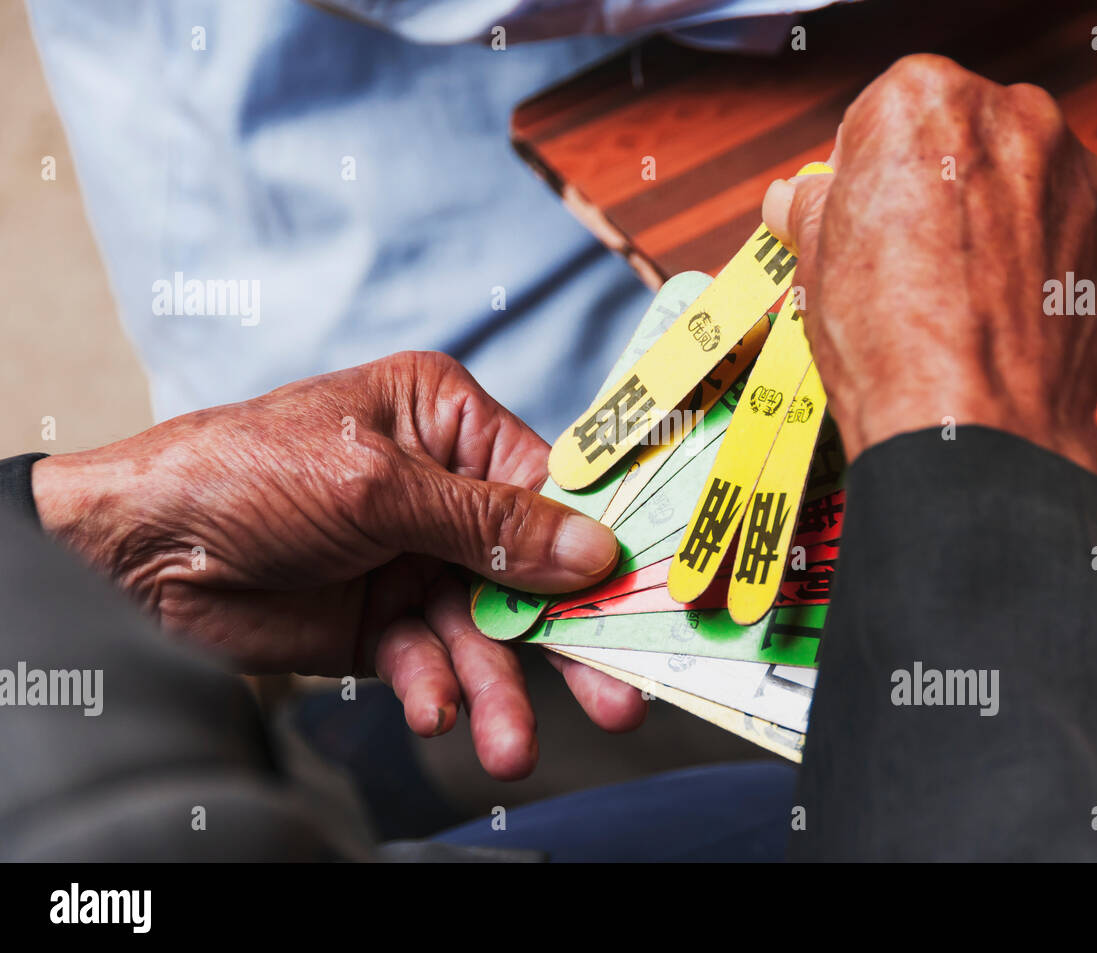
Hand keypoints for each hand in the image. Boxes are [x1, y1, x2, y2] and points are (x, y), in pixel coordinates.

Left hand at [31, 350, 646, 777]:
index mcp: (448, 424)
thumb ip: (490, 524)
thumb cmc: (245, 472)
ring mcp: (416, 560)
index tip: (645, 601)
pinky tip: (429, 708)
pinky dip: (435, 689)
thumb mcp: (378, 486)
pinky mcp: (384, 623)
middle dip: (565, 638)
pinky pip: (432, 661)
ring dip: (498, 687)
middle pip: (531, 569)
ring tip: (509, 744)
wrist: (134, 552)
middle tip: (616, 702)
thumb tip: (593, 551)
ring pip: (485, 630)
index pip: (551, 484)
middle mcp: (444, 492)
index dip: (599, 545)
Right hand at [762, 54, 1096, 475]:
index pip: (882, 117)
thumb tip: (799, 200)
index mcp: (927, 101)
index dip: (862, 176)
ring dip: (991, 227)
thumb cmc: (887, 341)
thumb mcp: (813, 260)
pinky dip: (1037, 270)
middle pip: (960, 141)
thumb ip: (813, 207)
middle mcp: (1017, 118)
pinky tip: (999, 320)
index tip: (858, 223)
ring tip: (954, 302)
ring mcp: (1079, 179)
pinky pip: (1064, 239)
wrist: (972, 429)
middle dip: (934, 190)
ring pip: (1020, 186)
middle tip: (904, 264)